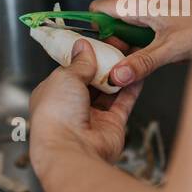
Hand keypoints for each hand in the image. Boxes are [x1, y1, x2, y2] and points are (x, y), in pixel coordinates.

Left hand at [29, 38, 142, 178]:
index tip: (98, 42)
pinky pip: (124, 102)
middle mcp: (72, 106)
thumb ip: (79, 62)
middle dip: (104, 64)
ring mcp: (93, 116)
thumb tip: (83, 46)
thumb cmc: (57, 114)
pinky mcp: (112, 124)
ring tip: (130, 55)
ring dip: (118, 74)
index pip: (70, 70)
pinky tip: (138, 73)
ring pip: (109, 90)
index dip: (84, 56)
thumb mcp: (65, 77)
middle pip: (92, 80)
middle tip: (118, 46)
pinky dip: (131, 88)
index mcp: (53, 93)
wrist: (72, 149)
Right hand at [91, 0, 191, 86]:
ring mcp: (158, 3)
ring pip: (133, 25)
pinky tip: (160, 54)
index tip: (100, 52)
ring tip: (142, 63)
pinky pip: (149, 25)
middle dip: (116, 44)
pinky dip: (149, 40)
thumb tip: (118, 76)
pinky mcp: (170, 10)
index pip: (99, 10)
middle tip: (123, 66)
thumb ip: (141, 63)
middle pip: (115, 21)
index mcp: (139, 2)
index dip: (96, 31)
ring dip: (133, 44)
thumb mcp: (169, 49)